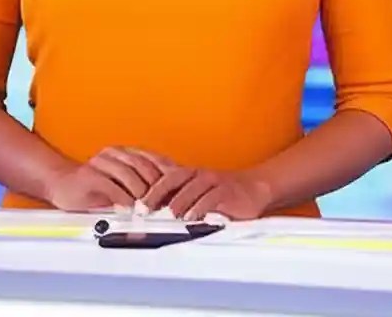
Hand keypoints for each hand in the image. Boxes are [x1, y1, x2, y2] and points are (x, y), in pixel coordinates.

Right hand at [43, 147, 166, 211]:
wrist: (61, 184)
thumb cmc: (94, 188)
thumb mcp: (124, 185)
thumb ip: (143, 186)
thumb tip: (169, 198)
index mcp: (126, 153)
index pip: (154, 159)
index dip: (168, 174)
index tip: (178, 190)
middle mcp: (114, 154)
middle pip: (144, 164)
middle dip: (157, 186)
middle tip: (165, 203)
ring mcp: (100, 162)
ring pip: (129, 172)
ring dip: (140, 192)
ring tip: (147, 208)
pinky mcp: (89, 175)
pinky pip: (110, 185)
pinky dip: (122, 198)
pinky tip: (128, 208)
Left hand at [143, 167, 272, 220]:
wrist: (254, 187)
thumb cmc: (220, 194)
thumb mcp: (198, 196)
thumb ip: (179, 202)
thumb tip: (154, 217)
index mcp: (188, 174)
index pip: (165, 179)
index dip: (150, 191)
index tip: (137, 205)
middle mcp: (198, 174)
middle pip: (174, 180)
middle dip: (158, 195)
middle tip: (145, 210)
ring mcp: (213, 180)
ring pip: (192, 187)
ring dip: (180, 201)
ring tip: (169, 215)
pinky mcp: (228, 190)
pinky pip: (212, 196)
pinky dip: (201, 206)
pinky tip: (193, 217)